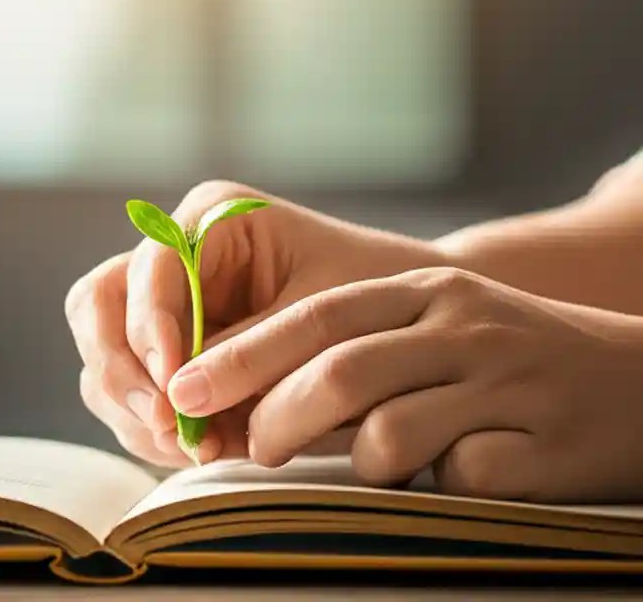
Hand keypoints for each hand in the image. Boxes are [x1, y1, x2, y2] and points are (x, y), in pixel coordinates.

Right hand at [65, 181, 448, 466]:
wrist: (414, 324)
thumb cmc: (380, 302)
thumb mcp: (321, 317)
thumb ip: (249, 350)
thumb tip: (179, 399)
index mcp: (211, 218)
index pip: (148, 268)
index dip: (151, 330)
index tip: (176, 393)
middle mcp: (173, 254)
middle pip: (97, 305)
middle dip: (123, 372)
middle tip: (168, 426)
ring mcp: (163, 307)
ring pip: (101, 354)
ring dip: (134, 409)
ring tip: (193, 448)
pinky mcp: (167, 355)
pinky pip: (125, 393)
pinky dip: (150, 428)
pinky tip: (198, 450)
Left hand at [171, 266, 642, 501]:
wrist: (642, 383)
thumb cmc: (508, 362)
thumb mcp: (437, 328)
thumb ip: (355, 348)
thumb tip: (244, 400)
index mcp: (427, 292)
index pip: (316, 320)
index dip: (241, 356)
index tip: (183, 391)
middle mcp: (465, 327)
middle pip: (341, 373)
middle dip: (275, 418)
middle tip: (246, 450)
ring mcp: (510, 383)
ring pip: (391, 434)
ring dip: (360, 463)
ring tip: (378, 465)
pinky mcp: (547, 445)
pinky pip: (458, 479)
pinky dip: (440, 487)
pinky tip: (464, 470)